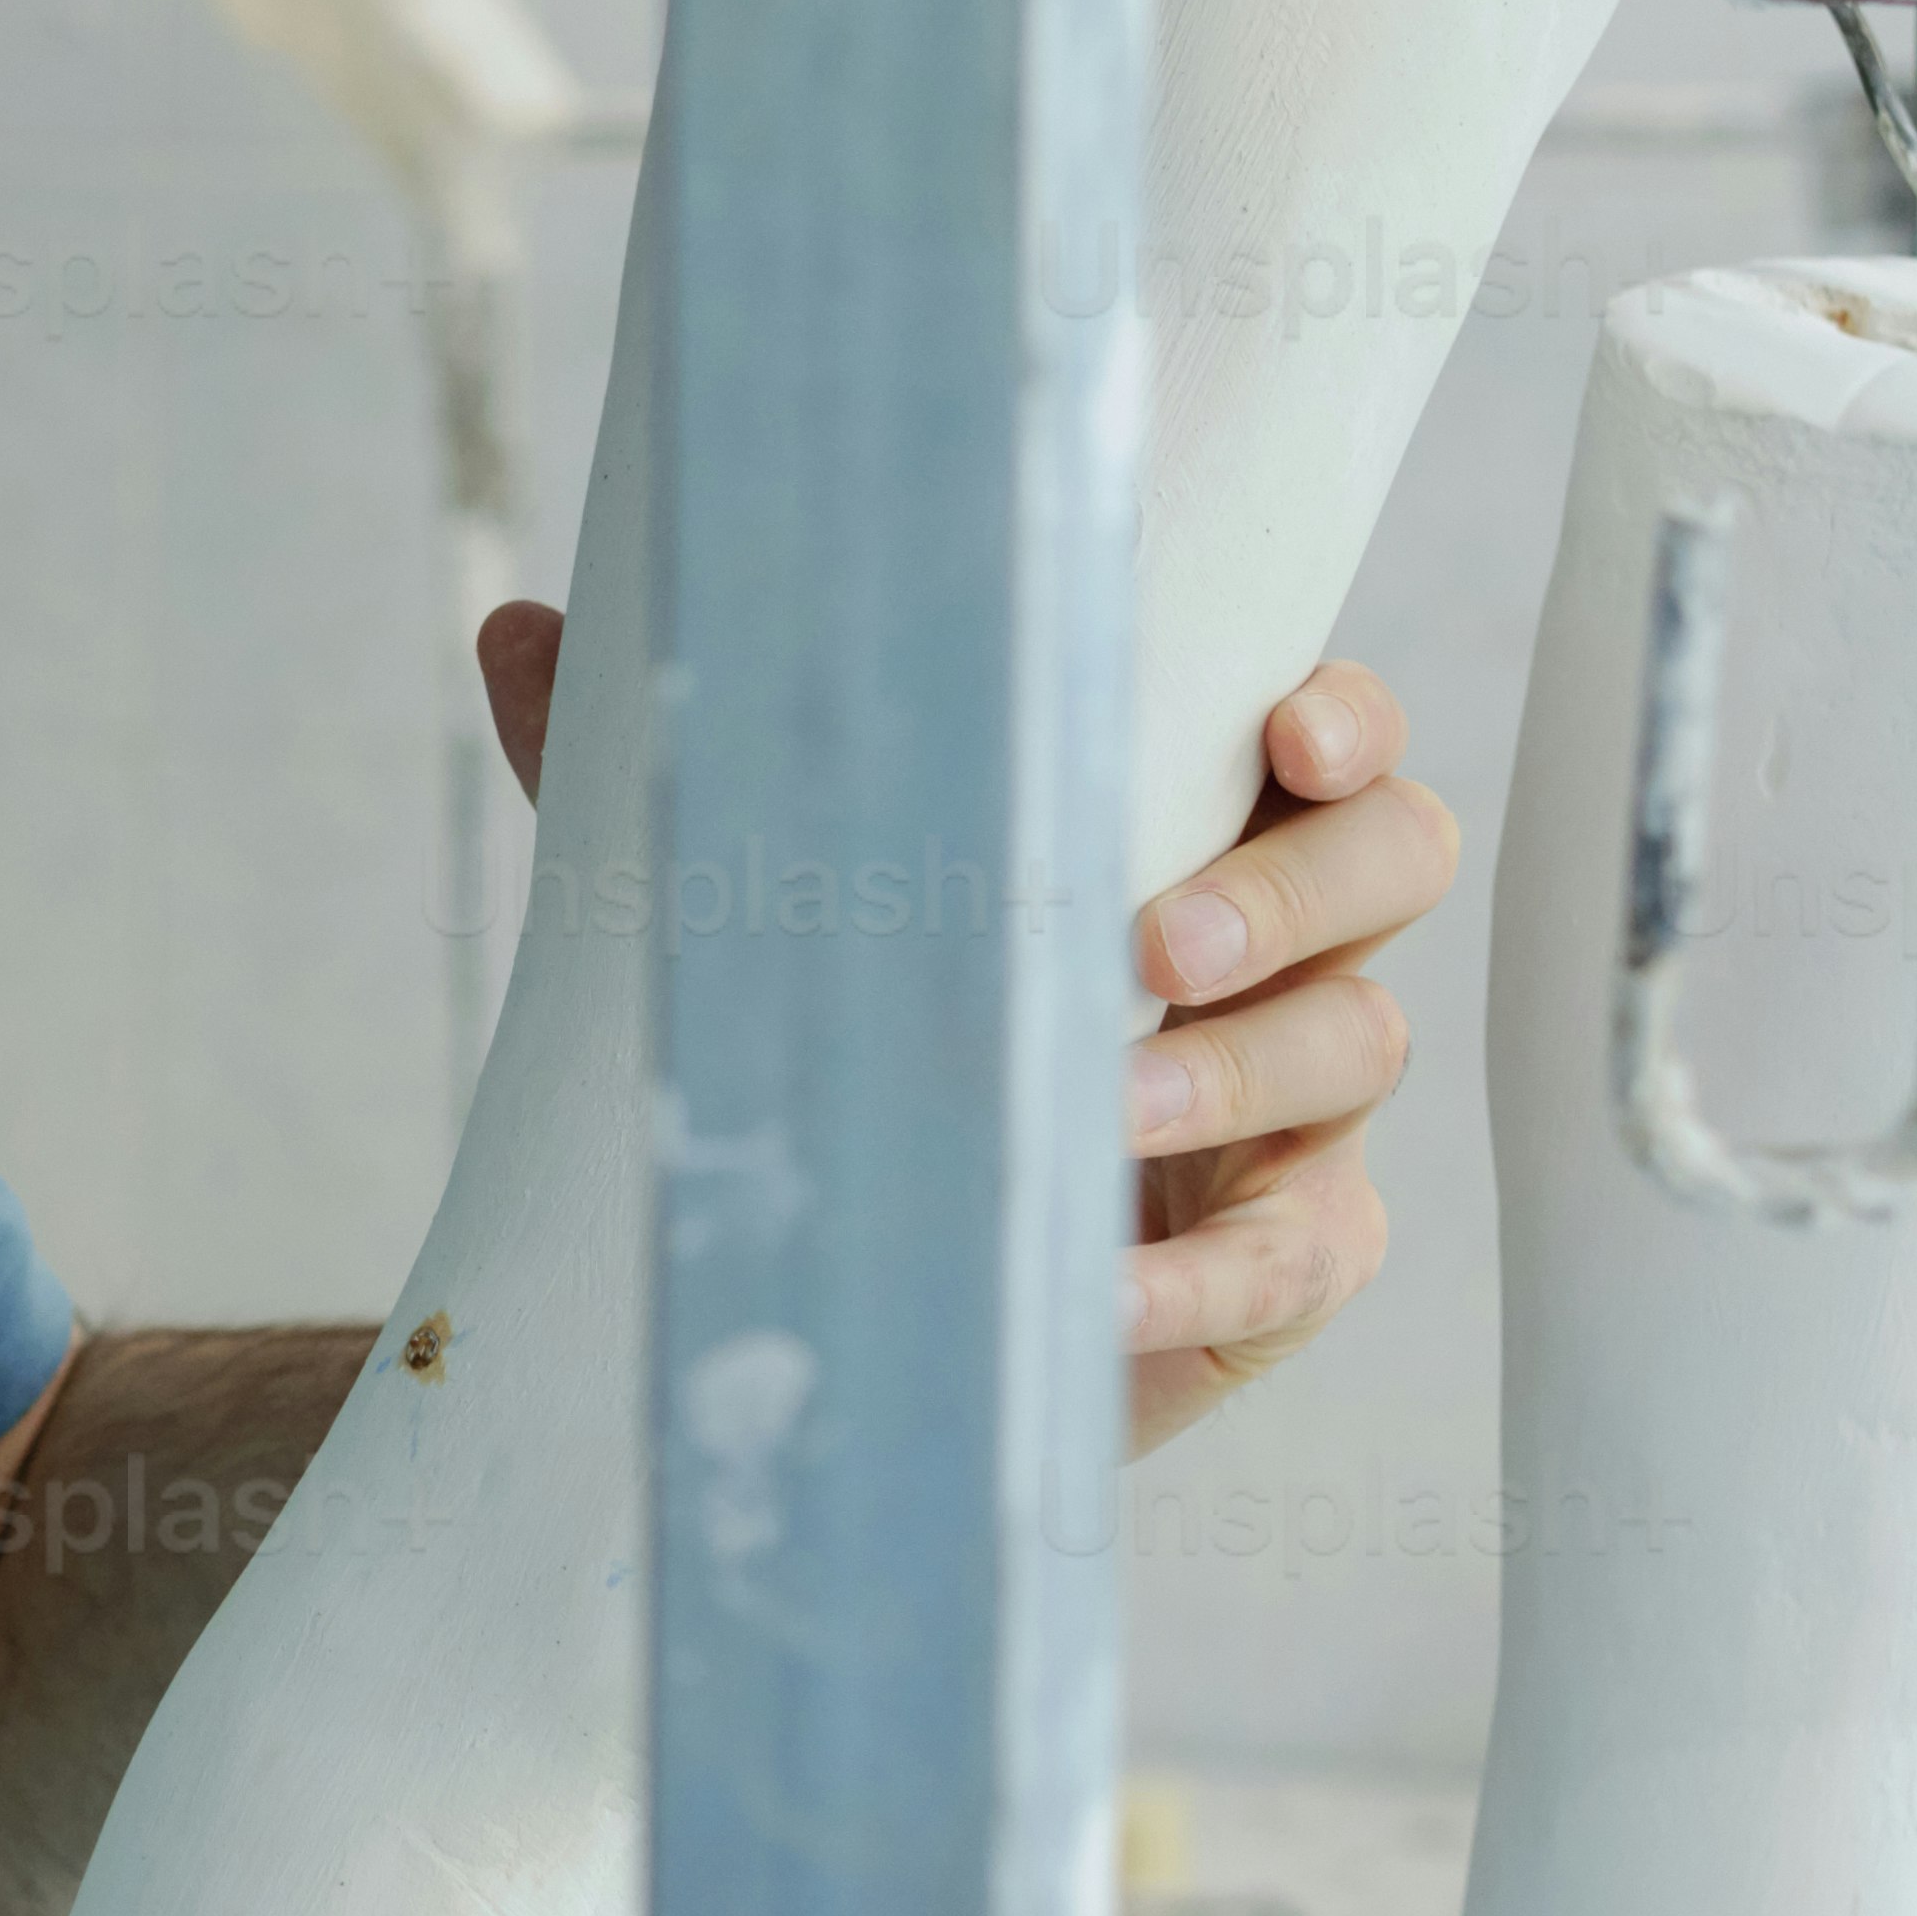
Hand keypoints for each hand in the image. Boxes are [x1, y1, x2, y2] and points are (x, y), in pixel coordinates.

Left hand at [471, 609, 1458, 1444]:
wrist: (889, 1285)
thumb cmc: (877, 1049)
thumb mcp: (766, 906)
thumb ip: (672, 775)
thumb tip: (518, 627)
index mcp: (1191, 826)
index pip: (1328, 739)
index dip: (1342, 721)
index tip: (1285, 734)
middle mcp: (1283, 946)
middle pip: (1397, 863)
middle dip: (1304, 887)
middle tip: (1162, 937)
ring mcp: (1306, 1106)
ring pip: (1359, 1045)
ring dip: (1234, 1070)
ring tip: (1100, 1104)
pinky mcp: (1291, 1258)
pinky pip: (1293, 1255)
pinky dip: (1199, 1275)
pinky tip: (1100, 1288)